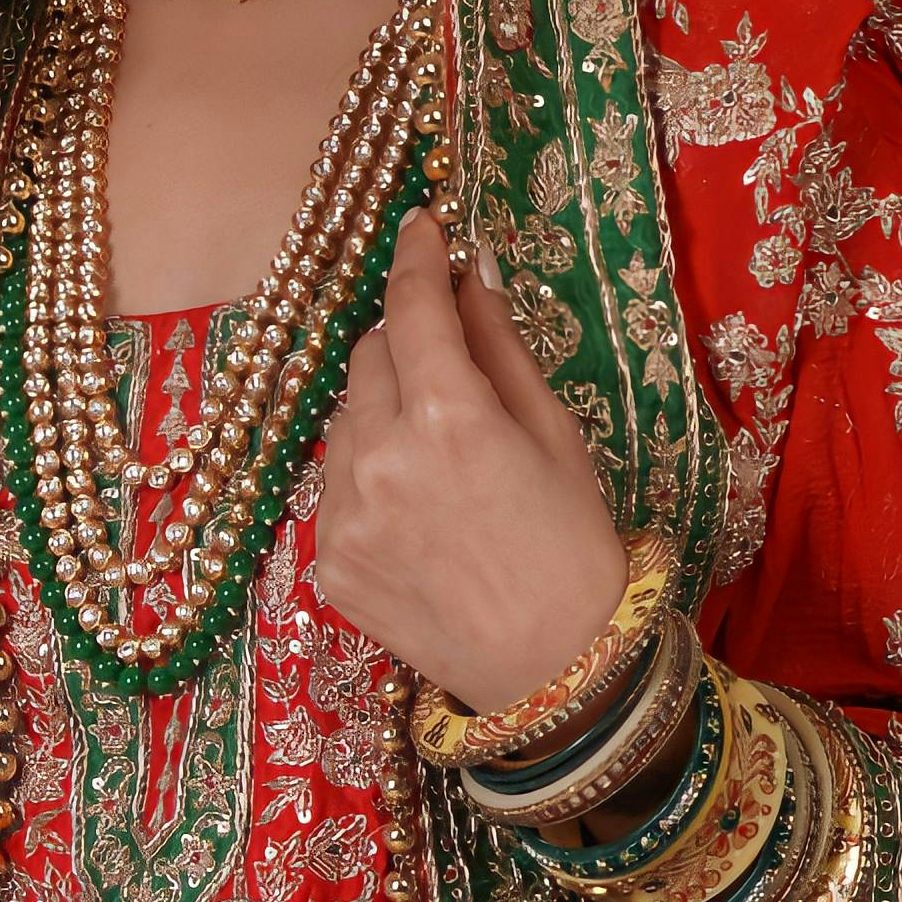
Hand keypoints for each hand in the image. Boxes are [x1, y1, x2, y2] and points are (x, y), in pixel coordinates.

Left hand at [313, 211, 630, 709]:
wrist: (554, 672)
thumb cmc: (572, 547)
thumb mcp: (553, 434)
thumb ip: (498, 347)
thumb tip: (468, 273)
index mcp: (449, 419)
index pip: (411, 307)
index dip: (414, 257)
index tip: (420, 229)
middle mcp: (382, 460)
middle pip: (367, 355)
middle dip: (405, 341)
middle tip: (448, 359)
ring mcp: (344, 515)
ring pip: (344, 418)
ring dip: (382, 410)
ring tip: (440, 455)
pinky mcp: (329, 561)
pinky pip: (336, 485)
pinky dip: (368, 475)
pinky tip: (419, 509)